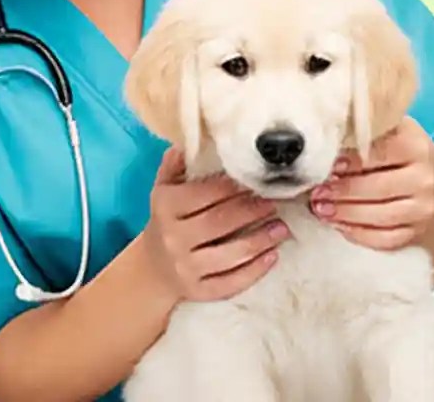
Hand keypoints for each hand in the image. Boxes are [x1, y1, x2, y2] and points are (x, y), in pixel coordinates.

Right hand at [140, 148, 288, 301]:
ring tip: (282, 229)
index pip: (204, 194)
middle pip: (219, 223)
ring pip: (229, 255)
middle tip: (275, 203)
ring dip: (260, 241)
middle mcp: (173, 238)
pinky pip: (230, 283)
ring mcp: (185, 268)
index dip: (233, 188)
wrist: (151, 270)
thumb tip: (187, 141)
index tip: (255, 181)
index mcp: (165, 208)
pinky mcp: (197, 291)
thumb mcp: (163, 191)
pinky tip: (272, 257)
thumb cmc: (165, 222)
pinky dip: (254, 271)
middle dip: (251, 211)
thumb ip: (174, 166)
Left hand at [309, 117, 433, 249]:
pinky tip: (339, 225)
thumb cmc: (392, 151)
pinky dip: (359, 234)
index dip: (350, 161)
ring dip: (346, 214)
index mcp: (414, 145)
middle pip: (379, 187)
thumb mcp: (380, 134)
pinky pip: (386, 239)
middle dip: (342, 191)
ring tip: (321, 209)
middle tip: (316, 192)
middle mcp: (424, 177)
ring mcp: (423, 208)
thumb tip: (322, 148)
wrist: (425, 177)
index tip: (328, 166)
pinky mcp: (416, 232)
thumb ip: (357, 135)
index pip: (379, 153)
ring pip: (382, 216)